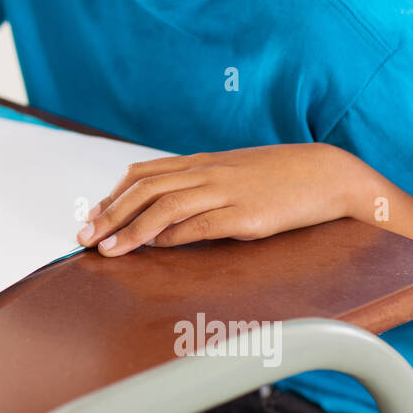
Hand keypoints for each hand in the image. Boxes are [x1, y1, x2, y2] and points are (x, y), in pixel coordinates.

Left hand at [77, 143, 359, 255]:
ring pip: (165, 206)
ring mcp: (226, 193)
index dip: (113, 196)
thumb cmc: (280, 179)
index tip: (92, 217)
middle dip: (110, 214)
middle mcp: (207, 173)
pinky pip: (201, 225)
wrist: (328, 174)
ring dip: (131, 229)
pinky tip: (153, 247)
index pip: (143, 175)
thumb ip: (198, 191)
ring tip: (108, 249)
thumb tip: (165, 221)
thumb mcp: (232, 178)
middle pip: (145, 190)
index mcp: (201, 163)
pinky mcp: (246, 216)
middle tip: (85, 237)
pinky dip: (172, 236)